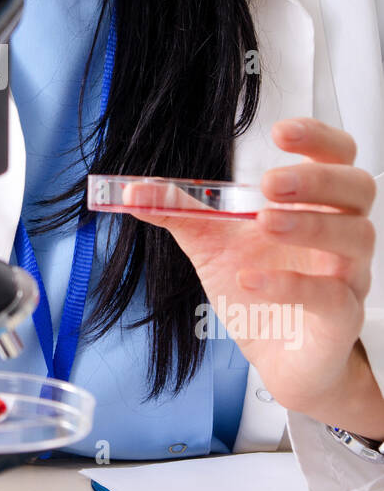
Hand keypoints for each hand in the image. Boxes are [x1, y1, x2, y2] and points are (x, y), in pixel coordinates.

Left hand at [123, 119, 382, 434]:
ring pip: (357, 237)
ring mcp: (347, 276)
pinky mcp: (341, 319)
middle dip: (317, 179)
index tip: (280, 132)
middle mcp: (339, 234)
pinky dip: (292, 285)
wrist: (276, 359)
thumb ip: (178, 212)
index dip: (318, 138)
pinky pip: (333, 297)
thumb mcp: (211, 244)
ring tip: (265, 222)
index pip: (338, 156)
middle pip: (357, 189)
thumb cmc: (257, 291)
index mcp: (313, 205)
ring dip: (312, 225)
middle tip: (271, 183)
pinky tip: (253, 280)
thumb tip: (132, 190)